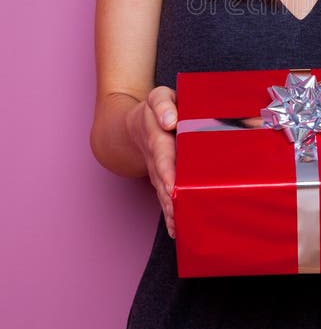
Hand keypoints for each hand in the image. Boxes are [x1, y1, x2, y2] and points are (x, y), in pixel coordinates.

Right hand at [126, 86, 177, 237]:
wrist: (134, 127)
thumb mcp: (158, 97)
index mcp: (158, 138)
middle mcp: (156, 160)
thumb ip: (164, 104)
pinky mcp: (162, 181)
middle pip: (163, 182)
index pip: (163, 157)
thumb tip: (170, 120)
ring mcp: (157, 173)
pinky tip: (178, 230)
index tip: (171, 188)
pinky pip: (166, 199)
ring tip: (179, 228)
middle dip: (169, 199)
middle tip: (177, 214)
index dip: (168, 173)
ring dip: (170, 212)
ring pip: (163, 195)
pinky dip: (171, 215)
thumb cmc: (156, 109)